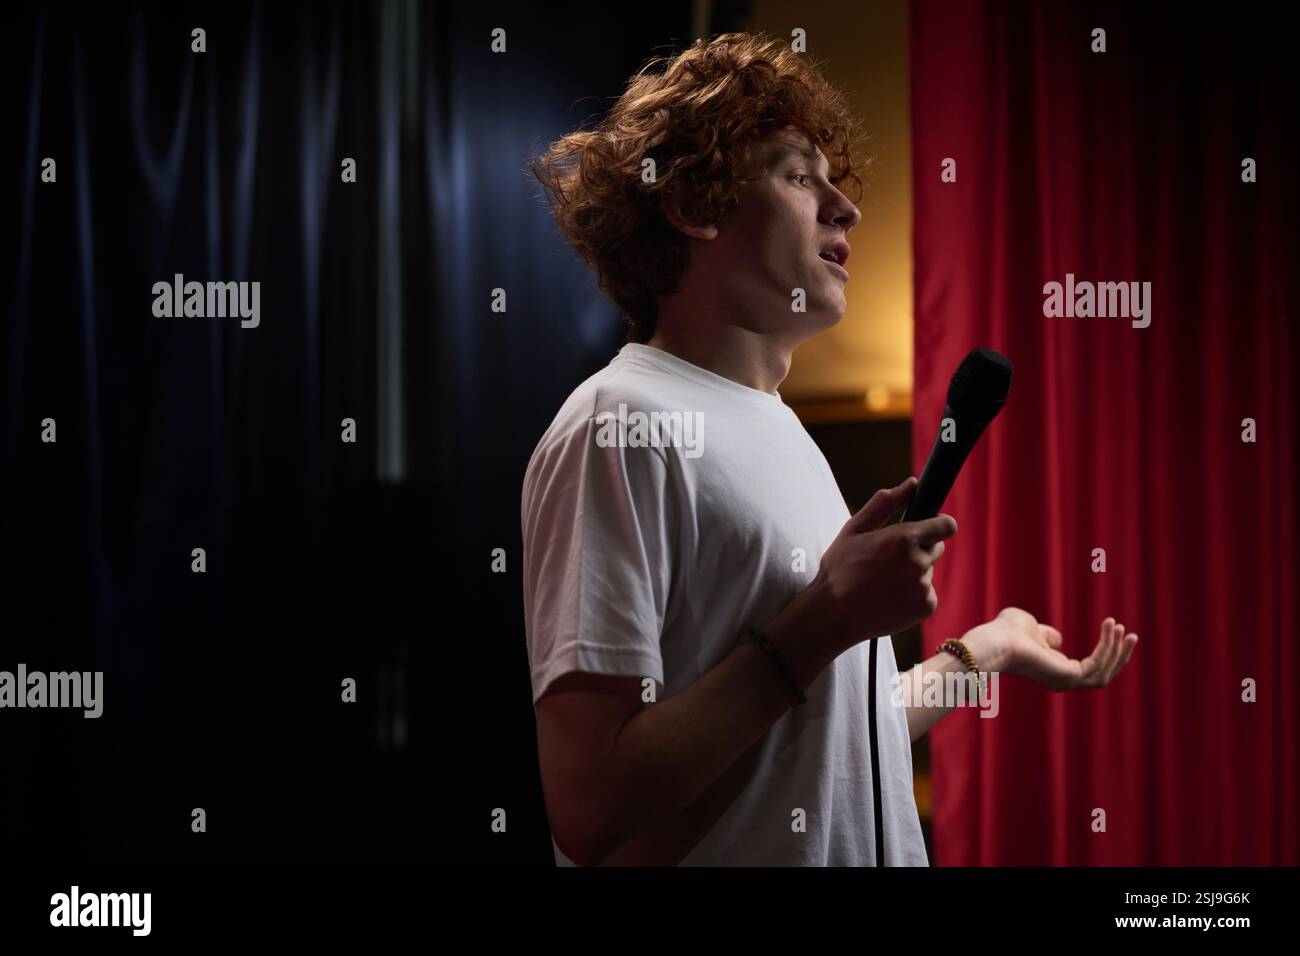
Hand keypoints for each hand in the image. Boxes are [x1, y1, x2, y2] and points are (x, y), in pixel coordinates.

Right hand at [811, 476, 958, 644]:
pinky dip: (913, 596)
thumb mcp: (855, 529)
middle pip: (935, 548)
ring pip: (927, 572)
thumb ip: (885, 503)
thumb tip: (912, 483)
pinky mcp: (925, 607)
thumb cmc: (840, 569)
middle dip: (918, 550)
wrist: (832, 614)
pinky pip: (926, 595)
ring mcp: (923, 587)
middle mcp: (918, 562)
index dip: (937, 525)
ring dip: (913, 574)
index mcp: (904, 538)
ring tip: (883, 582)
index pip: (946, 525)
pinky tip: (889, 597)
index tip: (928, 529)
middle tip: (888, 561)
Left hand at [962, 607, 1137, 691]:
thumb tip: (1058, 640)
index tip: (1114, 628)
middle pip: (1102, 674)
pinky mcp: (1070, 677)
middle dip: (1118, 654)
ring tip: (1124, 630)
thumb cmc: (1005, 632)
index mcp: (1053, 670)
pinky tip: (1111, 628)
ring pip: (1104, 672)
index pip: (1088, 668)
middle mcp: (1061, 680)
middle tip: (1131, 635)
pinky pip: (1098, 663)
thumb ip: (1046, 635)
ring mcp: (1066, 681)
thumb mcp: (1031, 628)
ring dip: (1118, 651)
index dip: (1104, 650)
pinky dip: (1108, 645)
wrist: (994, 641)